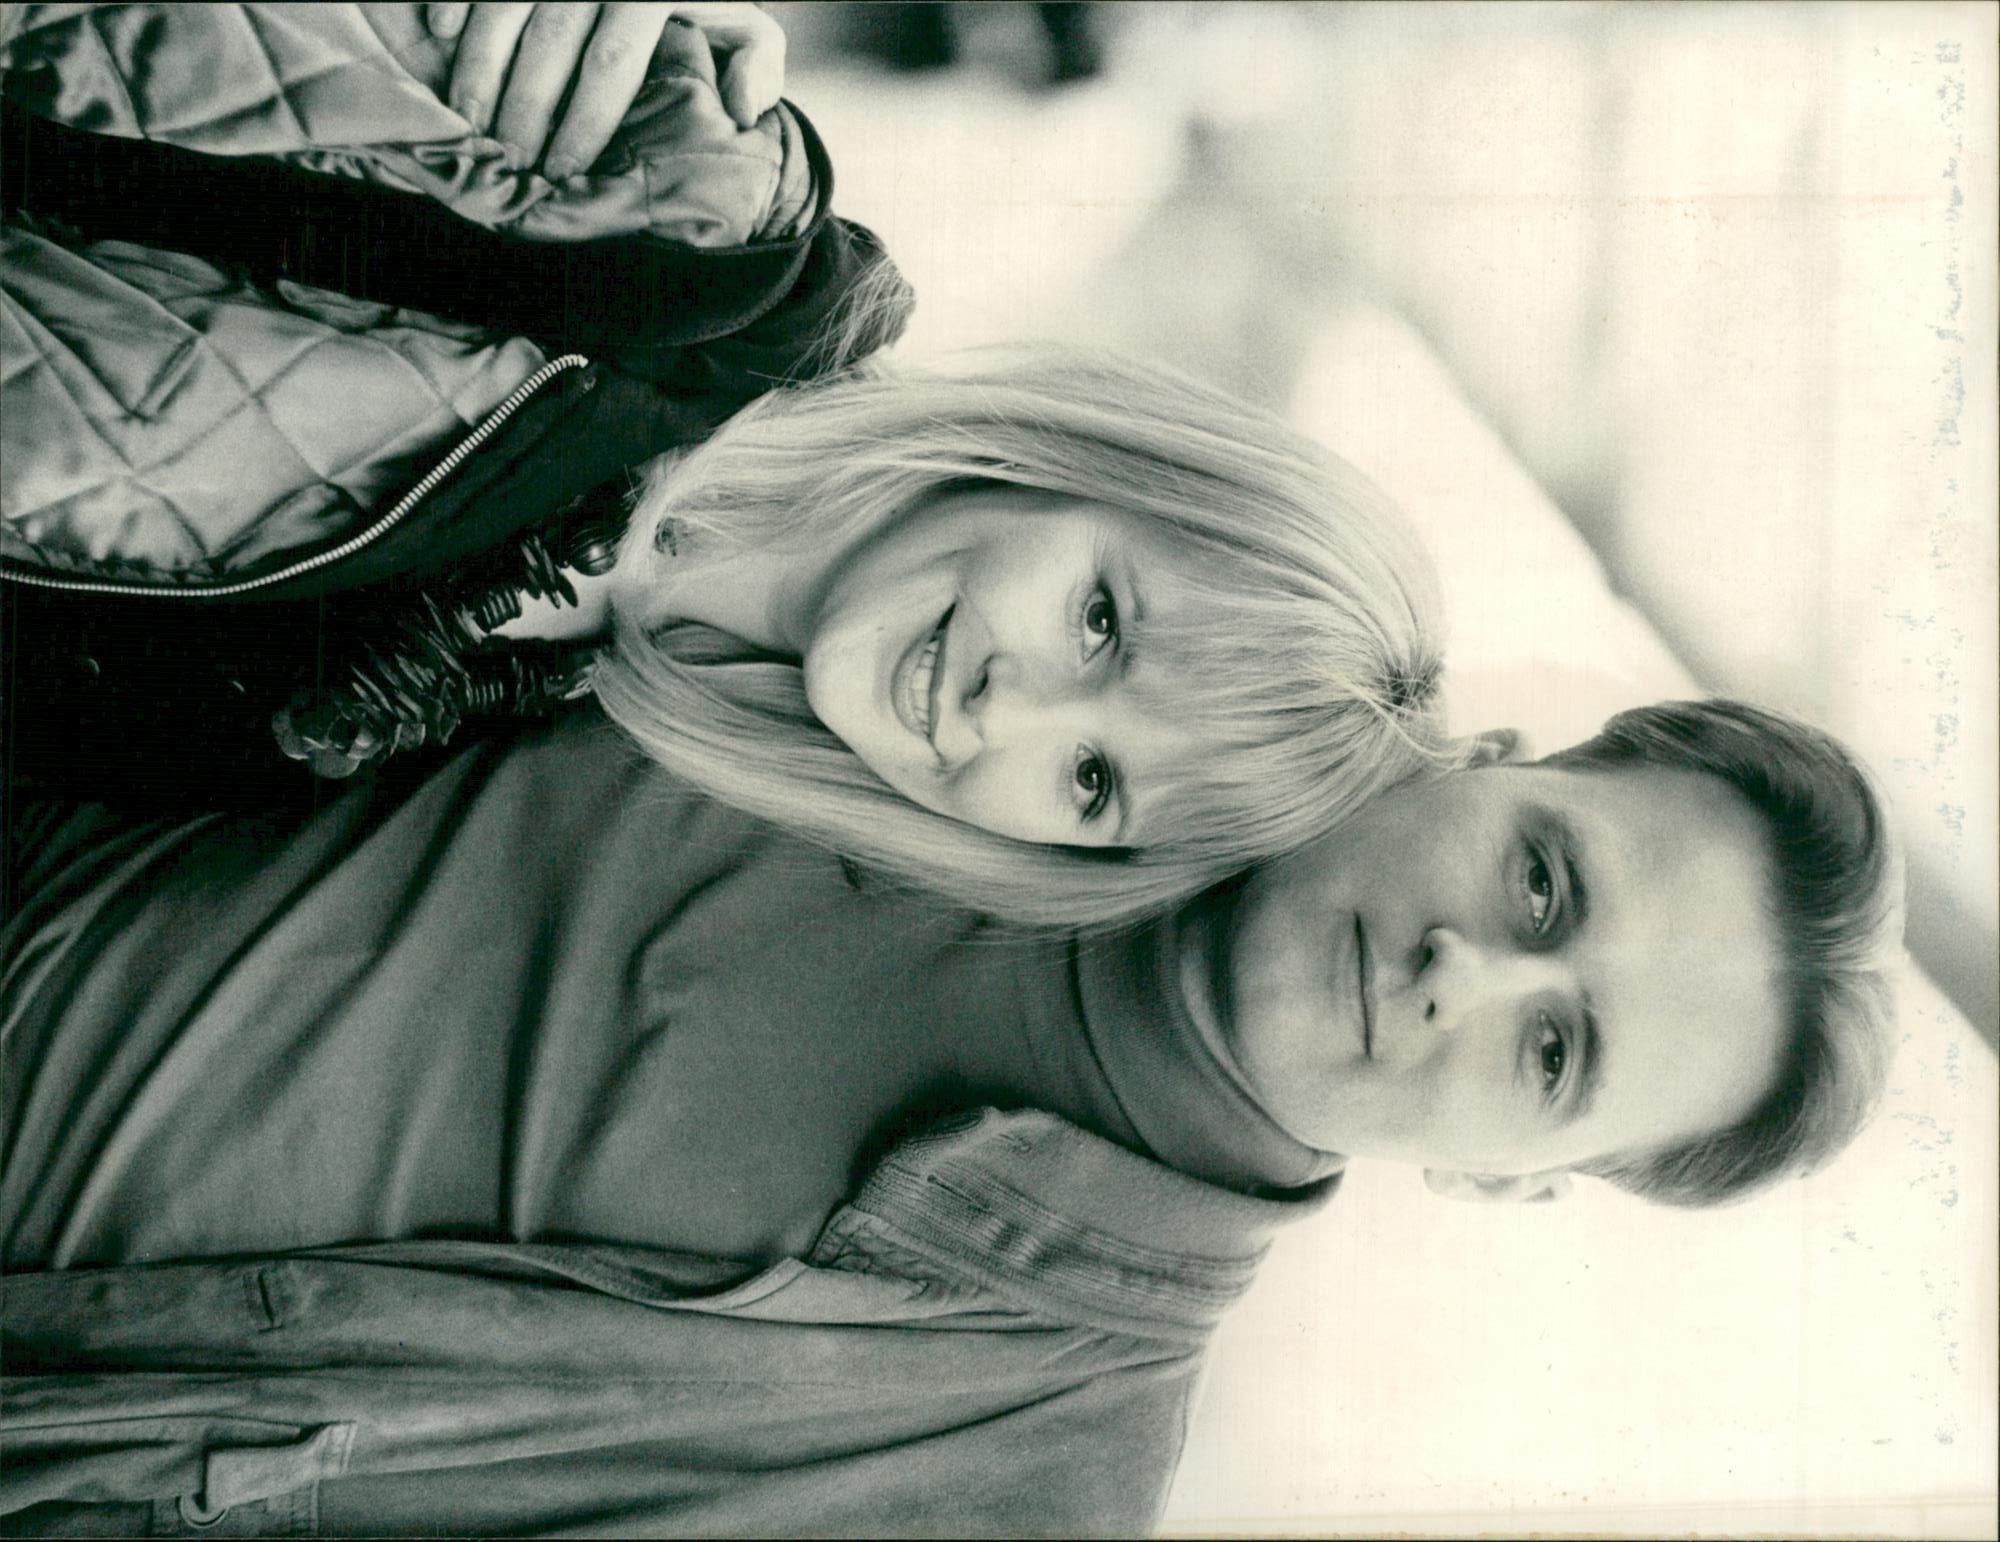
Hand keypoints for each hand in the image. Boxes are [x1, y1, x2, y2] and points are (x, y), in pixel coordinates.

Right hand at [425, 3, 786, 176]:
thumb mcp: (746, 23)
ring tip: (466, 122)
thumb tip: (741, 109)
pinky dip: (454, 2)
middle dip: (524, 111)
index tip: (561, 172)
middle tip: (506, 163)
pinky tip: (437, 39)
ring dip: (479, 67)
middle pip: (550, 46)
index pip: (611, 67)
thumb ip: (756, 62)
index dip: (583, 123)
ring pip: (505, 10)